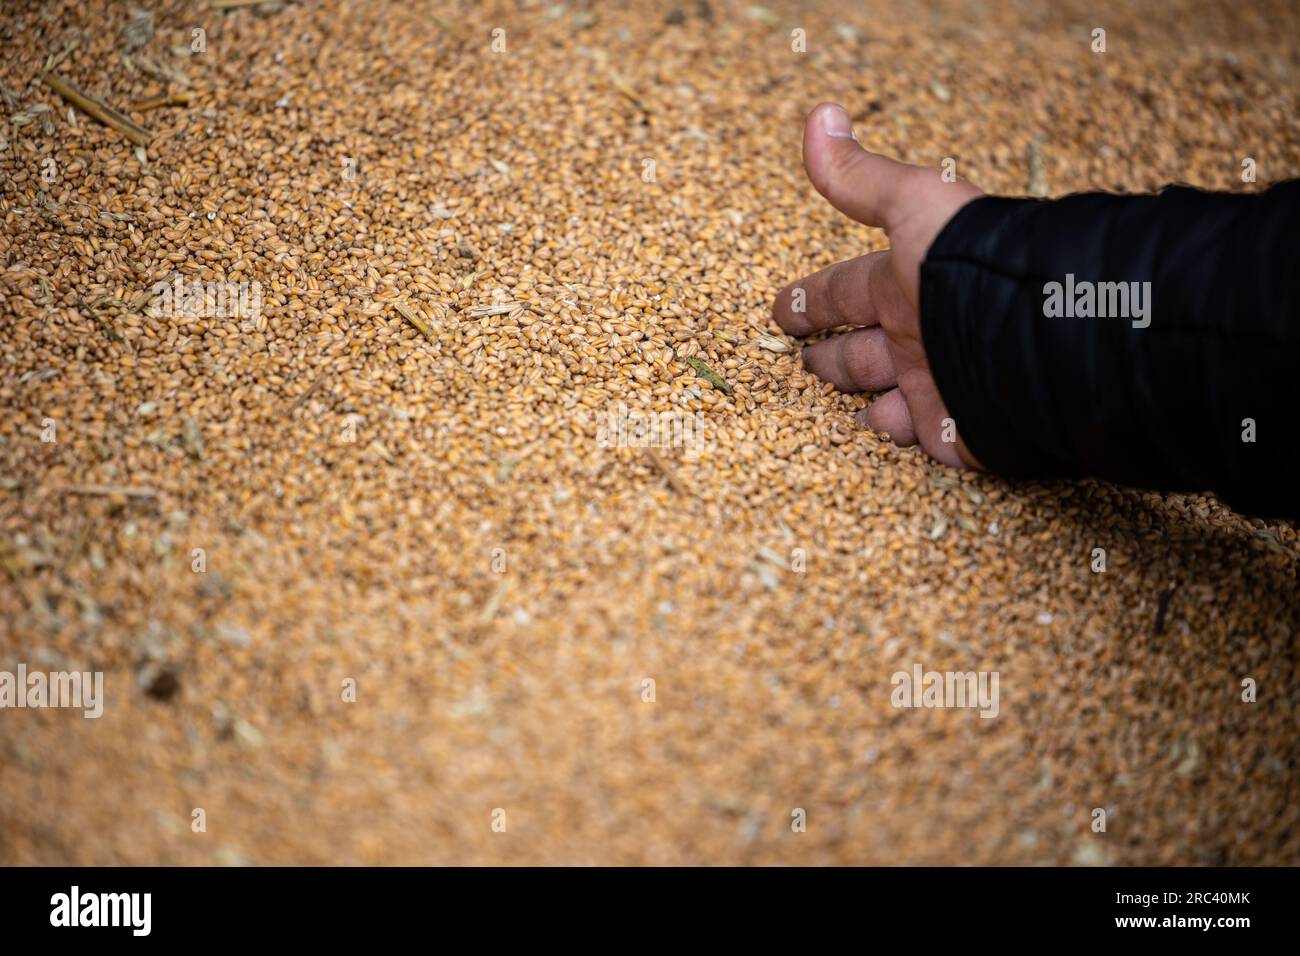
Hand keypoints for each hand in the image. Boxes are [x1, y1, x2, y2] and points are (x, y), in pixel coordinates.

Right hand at [773, 102, 983, 468]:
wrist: (1031, 333)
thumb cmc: (969, 263)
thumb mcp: (912, 206)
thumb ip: (861, 178)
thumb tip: (819, 115)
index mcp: (905, 285)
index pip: (846, 293)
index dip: (811, 301)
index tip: (782, 310)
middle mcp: (918, 336)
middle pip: (860, 350)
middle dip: (829, 356)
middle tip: (800, 364)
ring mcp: (936, 385)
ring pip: (883, 398)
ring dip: (857, 400)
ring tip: (827, 408)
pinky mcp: (954, 433)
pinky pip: (914, 440)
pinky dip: (891, 439)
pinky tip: (868, 438)